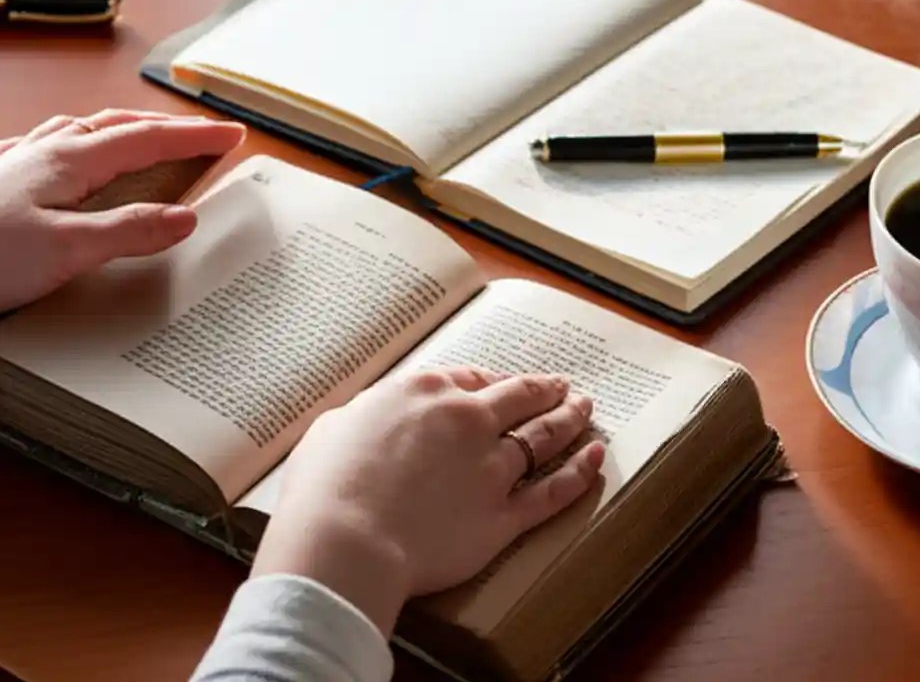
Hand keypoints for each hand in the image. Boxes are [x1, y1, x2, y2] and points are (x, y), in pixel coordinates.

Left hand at [0, 109, 244, 350]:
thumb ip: (130, 230)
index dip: (193, 138)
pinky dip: (82, 146)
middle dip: (166, 129)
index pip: (145, 140)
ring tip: (149, 138)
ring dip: (123, 131)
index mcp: (66, 161)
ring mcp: (14, 166)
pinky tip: (70, 157)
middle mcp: (41, 152)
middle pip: (115, 127)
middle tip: (205, 135)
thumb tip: (186, 217)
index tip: (233, 134)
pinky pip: (52, 150)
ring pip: (82, 133)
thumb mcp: (67, 251)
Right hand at [252, 367, 605, 634]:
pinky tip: (596, 460)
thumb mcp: (330, 430)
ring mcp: (490, 466)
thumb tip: (365, 420)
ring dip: (570, 419)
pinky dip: (580, 474)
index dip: (491, 381)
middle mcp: (465, 420)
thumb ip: (360, 418)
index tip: (501, 384)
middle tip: (561, 386)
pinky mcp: (504, 516)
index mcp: (422, 392)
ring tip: (586, 409)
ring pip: (544, 435)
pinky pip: (553, 492)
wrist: (346, 540)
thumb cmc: (324, 488)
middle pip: (518, 396)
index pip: (470, 378)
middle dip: (544, 388)